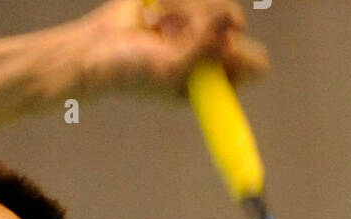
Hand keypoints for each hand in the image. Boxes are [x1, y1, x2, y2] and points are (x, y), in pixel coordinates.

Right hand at [71, 0, 268, 99]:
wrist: (95, 49)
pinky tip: (154, 13)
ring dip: (183, 9)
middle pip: (236, 21)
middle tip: (172, 36)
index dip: (238, 55)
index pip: (255, 64)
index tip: (214, 53)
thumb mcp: (171, 70)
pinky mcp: (185, 0)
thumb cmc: (131, 72)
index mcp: (214, 78)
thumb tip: (230, 18)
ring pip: (217, 1)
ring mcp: (199, 22)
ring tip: (157, 25)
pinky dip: (172, 0)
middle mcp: (211, 49)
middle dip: (201, 25)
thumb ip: (205, 48)